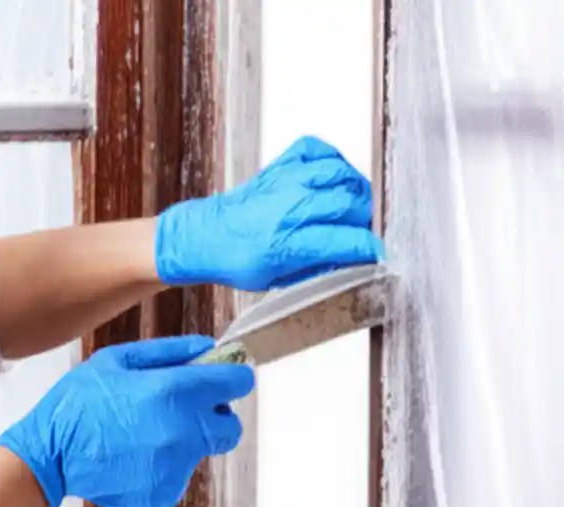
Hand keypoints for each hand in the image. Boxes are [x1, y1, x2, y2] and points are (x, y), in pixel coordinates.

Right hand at [0, 336, 254, 506]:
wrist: (49, 455)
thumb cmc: (78, 403)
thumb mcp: (116, 361)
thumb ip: (168, 351)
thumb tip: (208, 347)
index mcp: (174, 392)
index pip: (238, 382)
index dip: (232, 377)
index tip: (222, 378)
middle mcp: (183, 432)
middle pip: (231, 427)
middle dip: (214, 416)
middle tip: (180, 410)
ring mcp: (176, 467)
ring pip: (201, 451)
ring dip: (183, 441)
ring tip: (140, 435)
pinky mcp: (166, 492)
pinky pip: (179, 475)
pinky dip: (163, 466)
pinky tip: (132, 456)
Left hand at [155, 136, 384, 291]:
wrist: (205, 237)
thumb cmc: (238, 260)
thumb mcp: (279, 279)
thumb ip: (319, 267)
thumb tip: (356, 259)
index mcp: (286, 243)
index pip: (346, 240)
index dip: (370, 247)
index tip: (379, 253)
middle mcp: (288, 207)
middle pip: (349, 204)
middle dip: (366, 219)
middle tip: (362, 230)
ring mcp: (284, 181)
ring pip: (339, 173)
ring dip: (354, 190)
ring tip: (352, 206)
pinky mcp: (280, 165)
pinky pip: (316, 148)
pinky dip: (331, 158)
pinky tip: (332, 177)